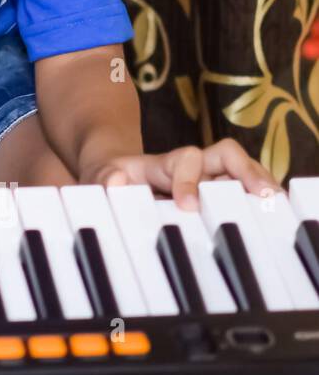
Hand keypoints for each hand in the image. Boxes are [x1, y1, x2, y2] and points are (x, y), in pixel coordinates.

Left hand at [80, 139, 278, 211]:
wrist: (114, 177)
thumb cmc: (110, 177)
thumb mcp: (99, 176)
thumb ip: (104, 178)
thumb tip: (116, 181)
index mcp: (167, 162)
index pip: (189, 160)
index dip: (190, 181)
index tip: (187, 206)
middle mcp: (195, 166)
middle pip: (230, 157)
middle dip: (248, 173)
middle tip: (262, 196)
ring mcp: (210, 179)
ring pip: (244, 173)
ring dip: (260, 185)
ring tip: (275, 207)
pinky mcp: (217, 195)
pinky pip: (245, 193)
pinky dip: (258, 202)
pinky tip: (269, 217)